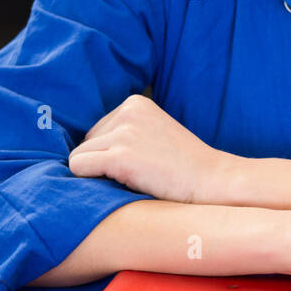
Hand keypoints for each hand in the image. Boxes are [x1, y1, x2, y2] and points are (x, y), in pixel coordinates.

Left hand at [68, 94, 236, 203]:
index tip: (139, 163)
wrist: (212, 180)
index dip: (111, 153)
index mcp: (135, 103)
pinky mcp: (120, 157)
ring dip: (99, 175)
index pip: (98, 130)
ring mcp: (124, 134)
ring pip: (80, 156)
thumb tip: (79, 149)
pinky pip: (78, 167)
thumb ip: (126, 131)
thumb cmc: (183, 165)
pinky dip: (88, 181)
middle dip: (103, 162)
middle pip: (87, 142)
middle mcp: (127, 112)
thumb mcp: (154, 133)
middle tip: (137, 174)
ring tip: (131, 181)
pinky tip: (117, 187)